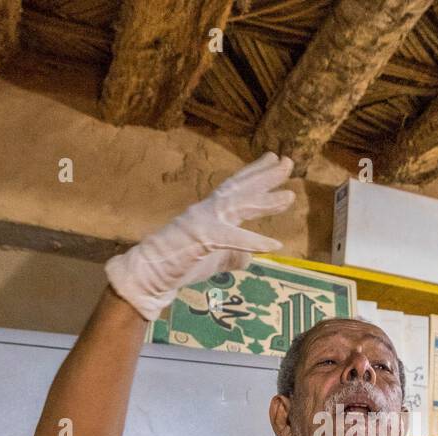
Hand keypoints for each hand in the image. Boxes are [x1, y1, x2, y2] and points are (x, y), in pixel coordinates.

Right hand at [105, 152, 295, 320]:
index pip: (236, 188)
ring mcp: (202, 221)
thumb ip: (231, 257)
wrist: (147, 275)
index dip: (256, 172)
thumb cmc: (176, 265)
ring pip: (238, 206)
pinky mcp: (199, 238)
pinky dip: (252, 241)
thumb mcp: (212, 261)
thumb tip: (248, 260)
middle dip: (266, 175)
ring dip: (265, 201)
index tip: (274, 158)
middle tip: (289, 161)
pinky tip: (273, 245)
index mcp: (209, 212)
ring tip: (289, 197)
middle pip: (240, 188)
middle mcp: (207, 210)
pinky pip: (231, 239)